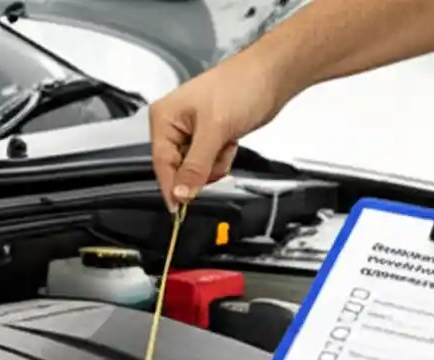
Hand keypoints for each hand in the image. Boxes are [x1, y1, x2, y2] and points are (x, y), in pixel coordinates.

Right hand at [149, 50, 291, 211]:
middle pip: (178, 169)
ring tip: (226, 142)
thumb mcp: (215, 130)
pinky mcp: (209, 136)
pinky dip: (222, 157)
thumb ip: (195, 166)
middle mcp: (174, 125)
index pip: (161, 163)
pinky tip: (230, 141)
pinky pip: (209, 162)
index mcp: (164, 118)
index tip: (179, 211)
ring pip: (196, 169)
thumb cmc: (241, 86)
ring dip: (214, 164)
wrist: (272, 75)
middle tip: (217, 155)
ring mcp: (192, 132)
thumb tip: (180, 194)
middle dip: (201, 169)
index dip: (171, 187)